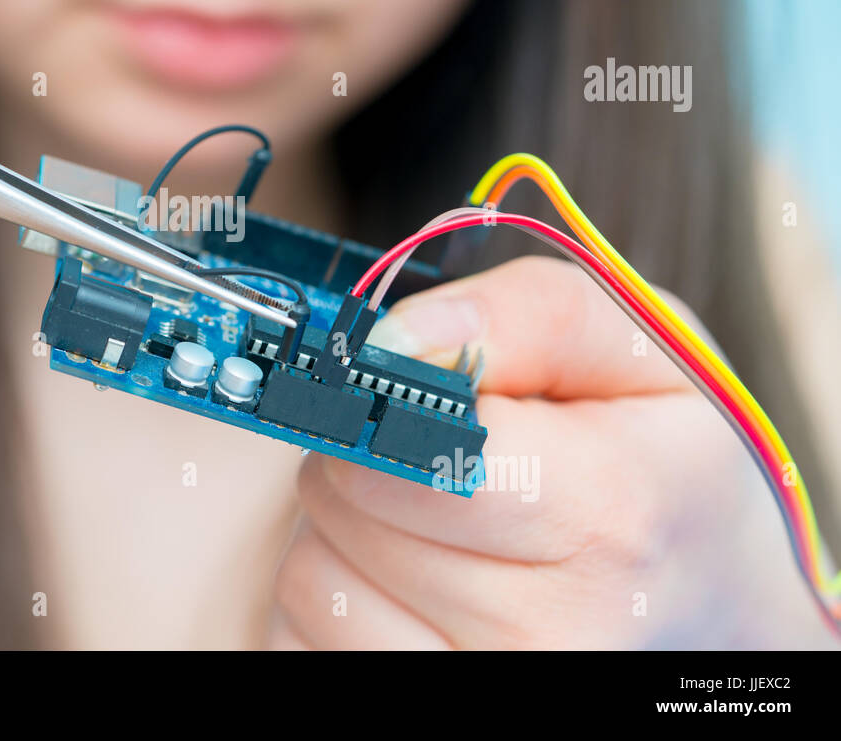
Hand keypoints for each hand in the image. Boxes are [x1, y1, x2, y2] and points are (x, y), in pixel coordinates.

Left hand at [268, 256, 830, 648]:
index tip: (392, 389)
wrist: (713, 610)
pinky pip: (303, 634)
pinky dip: (338, 595)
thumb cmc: (663, 473)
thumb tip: (393, 340)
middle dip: (366, 457)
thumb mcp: (641, 353)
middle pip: (348, 502)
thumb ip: (525, 316)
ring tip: (431, 525)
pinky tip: (412, 584)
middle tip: (434, 458)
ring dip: (345, 531)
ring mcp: (493, 692)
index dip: (383, 403)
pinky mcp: (438, 720)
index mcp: (609, 516)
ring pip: (310, 575)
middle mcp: (552, 633)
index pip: (413, 451)